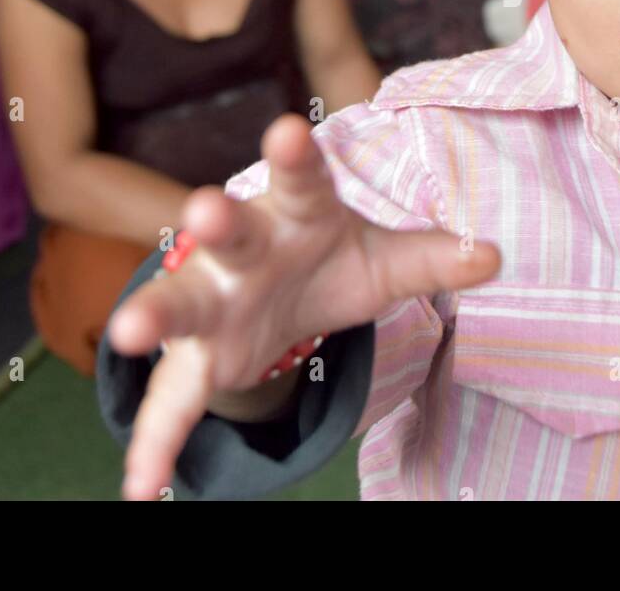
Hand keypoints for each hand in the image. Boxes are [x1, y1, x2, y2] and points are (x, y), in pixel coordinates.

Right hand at [105, 112, 500, 499]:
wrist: (278, 295)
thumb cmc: (327, 258)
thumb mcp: (381, 260)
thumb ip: (430, 257)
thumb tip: (492, 256)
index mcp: (296, 212)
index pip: (300, 181)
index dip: (294, 158)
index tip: (288, 132)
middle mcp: (245, 249)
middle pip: (231, 233)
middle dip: (217, 221)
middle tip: (204, 211)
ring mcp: (213, 301)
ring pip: (182, 302)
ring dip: (157, 314)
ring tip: (127, 332)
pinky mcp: (197, 356)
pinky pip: (172, 399)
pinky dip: (156, 441)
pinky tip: (139, 485)